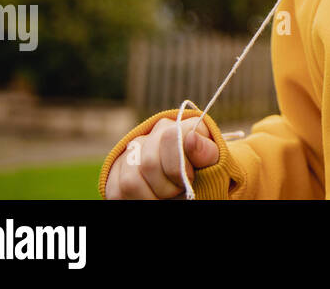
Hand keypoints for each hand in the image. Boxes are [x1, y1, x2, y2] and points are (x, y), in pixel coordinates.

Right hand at [104, 115, 219, 198]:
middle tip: (179, 191)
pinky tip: (151, 198)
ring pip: (131, 181)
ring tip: (166, 197)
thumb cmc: (204, 171)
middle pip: (149, 163)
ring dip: (152, 197)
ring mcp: (131, 152)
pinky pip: (117, 192)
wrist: (190, 182)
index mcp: (178, 126)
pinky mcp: (116, 171)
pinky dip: (136, 202)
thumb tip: (190, 138)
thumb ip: (207, 151)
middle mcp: (151, 134)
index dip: (180, 166)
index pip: (171, 137)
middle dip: (167, 186)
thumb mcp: (214, 161)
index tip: (191, 178)